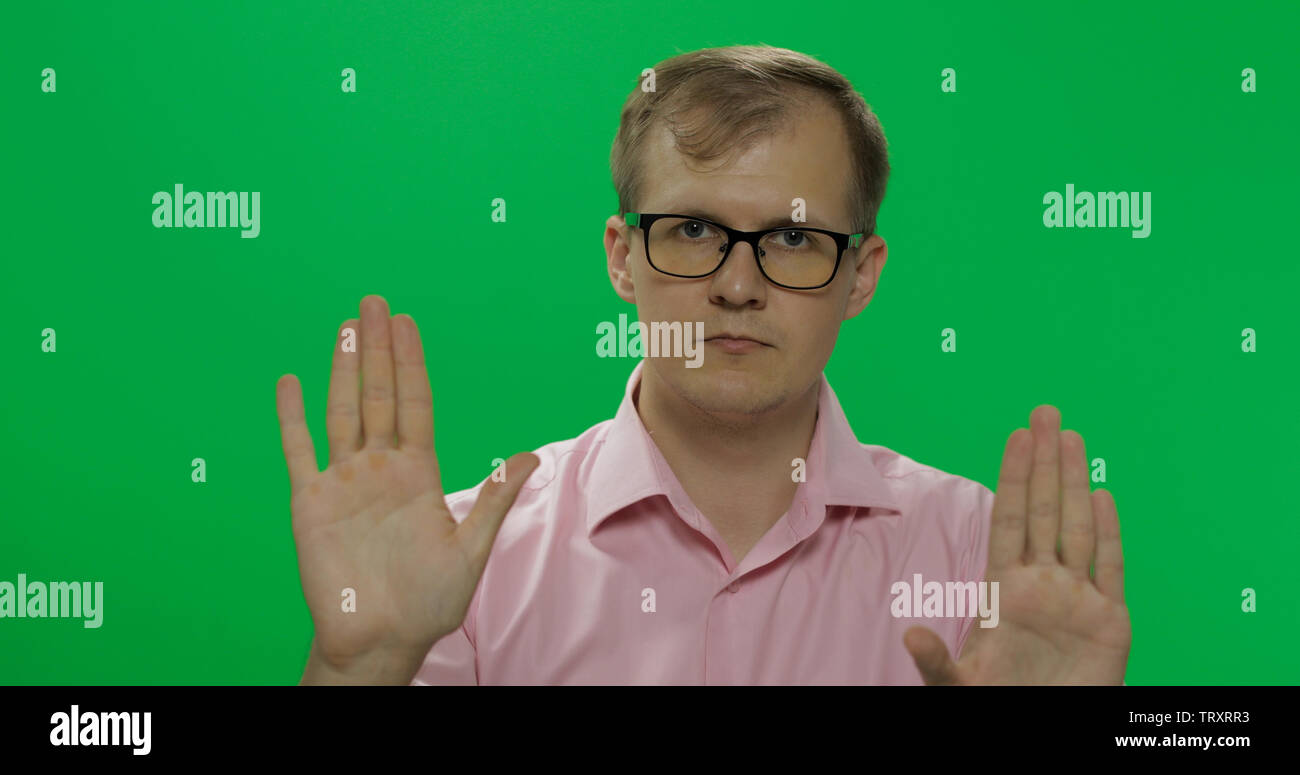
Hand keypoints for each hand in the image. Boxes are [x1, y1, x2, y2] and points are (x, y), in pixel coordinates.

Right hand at [275, 295, 537, 682]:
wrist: (380, 639)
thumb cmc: (428, 603)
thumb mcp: (470, 550)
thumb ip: (492, 499)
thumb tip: (529, 456)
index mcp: (418, 473)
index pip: (415, 404)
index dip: (411, 363)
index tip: (408, 324)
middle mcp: (380, 469)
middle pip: (377, 395)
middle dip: (377, 349)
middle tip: (374, 302)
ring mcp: (344, 482)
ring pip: (340, 412)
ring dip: (340, 369)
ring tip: (343, 326)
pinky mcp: (311, 503)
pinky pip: (299, 451)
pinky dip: (292, 417)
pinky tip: (291, 382)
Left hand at [904, 405, 1129, 684]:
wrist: (1045, 726)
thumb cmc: (1001, 701)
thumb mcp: (958, 683)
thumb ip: (936, 661)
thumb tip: (911, 635)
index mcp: (1005, 588)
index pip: (1010, 519)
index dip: (1014, 477)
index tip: (1015, 436)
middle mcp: (1042, 583)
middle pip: (1045, 510)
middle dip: (1045, 461)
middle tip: (1045, 412)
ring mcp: (1077, 598)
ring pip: (1078, 528)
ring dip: (1076, 482)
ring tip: (1072, 438)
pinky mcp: (1111, 622)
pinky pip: (1110, 569)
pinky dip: (1109, 534)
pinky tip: (1103, 496)